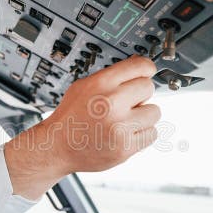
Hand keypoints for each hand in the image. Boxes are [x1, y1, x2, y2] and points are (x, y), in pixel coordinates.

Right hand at [4, 55, 159, 198]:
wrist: (57, 147)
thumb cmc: (71, 116)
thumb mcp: (84, 85)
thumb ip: (112, 76)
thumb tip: (139, 65)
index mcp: (102, 84)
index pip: (142, 66)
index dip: (146, 69)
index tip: (146, 73)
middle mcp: (112, 103)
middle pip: (149, 88)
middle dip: (140, 94)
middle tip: (128, 102)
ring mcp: (120, 127)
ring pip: (154, 112)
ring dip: (144, 116)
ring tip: (127, 120)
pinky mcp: (125, 147)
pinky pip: (152, 134)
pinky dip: (142, 134)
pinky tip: (127, 133)